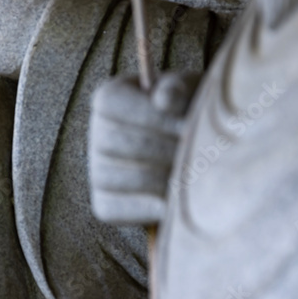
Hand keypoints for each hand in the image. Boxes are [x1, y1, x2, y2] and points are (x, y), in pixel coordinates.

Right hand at [89, 72, 201, 224]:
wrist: (197, 151)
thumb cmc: (190, 113)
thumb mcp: (190, 91)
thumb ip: (178, 88)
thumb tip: (162, 101)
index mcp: (109, 99)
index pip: (113, 105)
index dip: (153, 117)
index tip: (188, 126)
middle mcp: (96, 134)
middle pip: (124, 145)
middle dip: (167, 151)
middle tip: (201, 157)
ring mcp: (98, 171)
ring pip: (127, 178)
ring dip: (167, 180)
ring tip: (195, 176)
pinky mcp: (104, 204)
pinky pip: (117, 210)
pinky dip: (150, 208)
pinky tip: (176, 199)